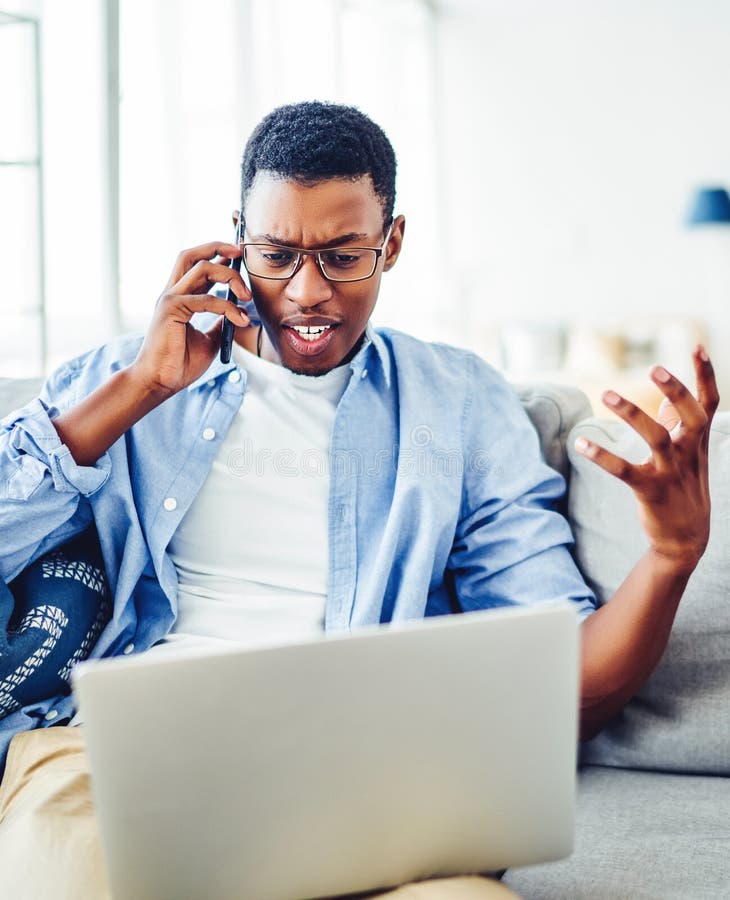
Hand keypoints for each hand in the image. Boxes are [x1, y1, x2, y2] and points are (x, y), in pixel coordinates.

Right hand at [130, 242, 251, 396]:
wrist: (160, 382)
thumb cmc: (179, 364)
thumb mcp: (209, 341)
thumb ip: (220, 325)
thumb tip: (240, 315)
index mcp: (180, 298)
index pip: (196, 265)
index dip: (217, 255)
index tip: (239, 255)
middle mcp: (173, 293)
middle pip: (192, 255)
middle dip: (218, 247)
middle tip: (241, 252)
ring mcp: (170, 298)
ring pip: (202, 268)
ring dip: (230, 277)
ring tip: (247, 296)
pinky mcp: (171, 309)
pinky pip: (205, 300)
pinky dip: (227, 307)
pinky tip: (240, 319)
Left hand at [575, 346, 718, 572]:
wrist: (686, 539)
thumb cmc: (684, 488)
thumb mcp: (689, 456)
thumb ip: (680, 426)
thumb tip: (671, 400)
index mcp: (698, 440)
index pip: (709, 402)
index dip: (705, 374)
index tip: (697, 346)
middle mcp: (689, 453)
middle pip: (689, 415)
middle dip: (675, 390)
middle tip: (654, 367)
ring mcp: (671, 472)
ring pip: (657, 438)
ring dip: (633, 414)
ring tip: (607, 393)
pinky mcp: (650, 491)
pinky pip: (625, 471)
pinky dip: (603, 457)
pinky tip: (581, 444)